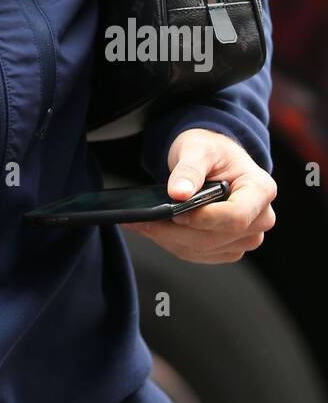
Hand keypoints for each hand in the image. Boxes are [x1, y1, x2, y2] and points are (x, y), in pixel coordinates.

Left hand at [119, 128, 276, 263]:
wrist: (213, 158)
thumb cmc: (210, 149)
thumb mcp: (197, 149)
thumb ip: (189, 170)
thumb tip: (178, 194)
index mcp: (261, 189)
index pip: (236, 216)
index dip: (205, 218)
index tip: (176, 212)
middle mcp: (261, 217)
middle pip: (218, 238)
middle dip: (177, 232)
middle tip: (143, 220)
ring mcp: (247, 236)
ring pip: (205, 249)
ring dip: (170, 239)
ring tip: (141, 223)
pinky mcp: (229, 247)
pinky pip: (199, 253)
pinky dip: (173, 243)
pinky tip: (153, 229)